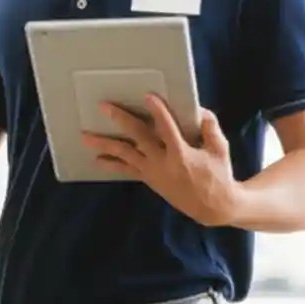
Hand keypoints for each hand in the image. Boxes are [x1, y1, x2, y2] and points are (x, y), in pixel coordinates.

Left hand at [82, 94, 239, 226]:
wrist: (213, 207)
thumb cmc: (219, 175)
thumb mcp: (220, 149)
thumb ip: (210, 128)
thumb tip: (198, 109)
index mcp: (182, 154)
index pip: (168, 128)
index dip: (158, 112)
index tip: (147, 96)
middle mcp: (163, 162)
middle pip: (138, 137)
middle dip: (121, 120)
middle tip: (103, 107)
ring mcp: (153, 171)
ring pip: (125, 154)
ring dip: (104, 144)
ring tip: (85, 136)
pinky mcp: (148, 179)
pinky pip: (127, 171)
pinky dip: (112, 165)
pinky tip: (97, 159)